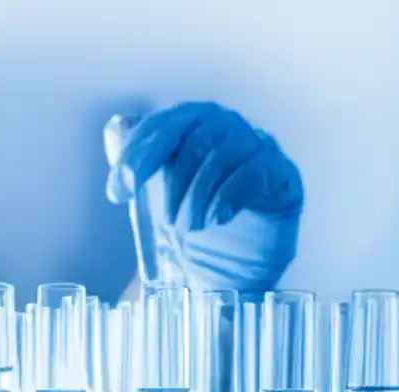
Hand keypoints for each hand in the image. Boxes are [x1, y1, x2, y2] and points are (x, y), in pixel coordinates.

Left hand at [104, 102, 303, 292]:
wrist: (226, 261)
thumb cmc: (188, 218)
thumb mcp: (150, 194)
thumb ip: (132, 165)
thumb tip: (117, 135)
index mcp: (191, 123)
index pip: (162, 125)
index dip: (138, 157)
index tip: (119, 192)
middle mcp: (226, 125)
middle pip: (195, 140)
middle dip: (173, 185)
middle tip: (166, 221)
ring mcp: (258, 146)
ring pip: (223, 157)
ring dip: (198, 198)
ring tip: (190, 227)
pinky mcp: (282, 173)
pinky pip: (256, 173)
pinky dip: (229, 198)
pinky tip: (217, 220)